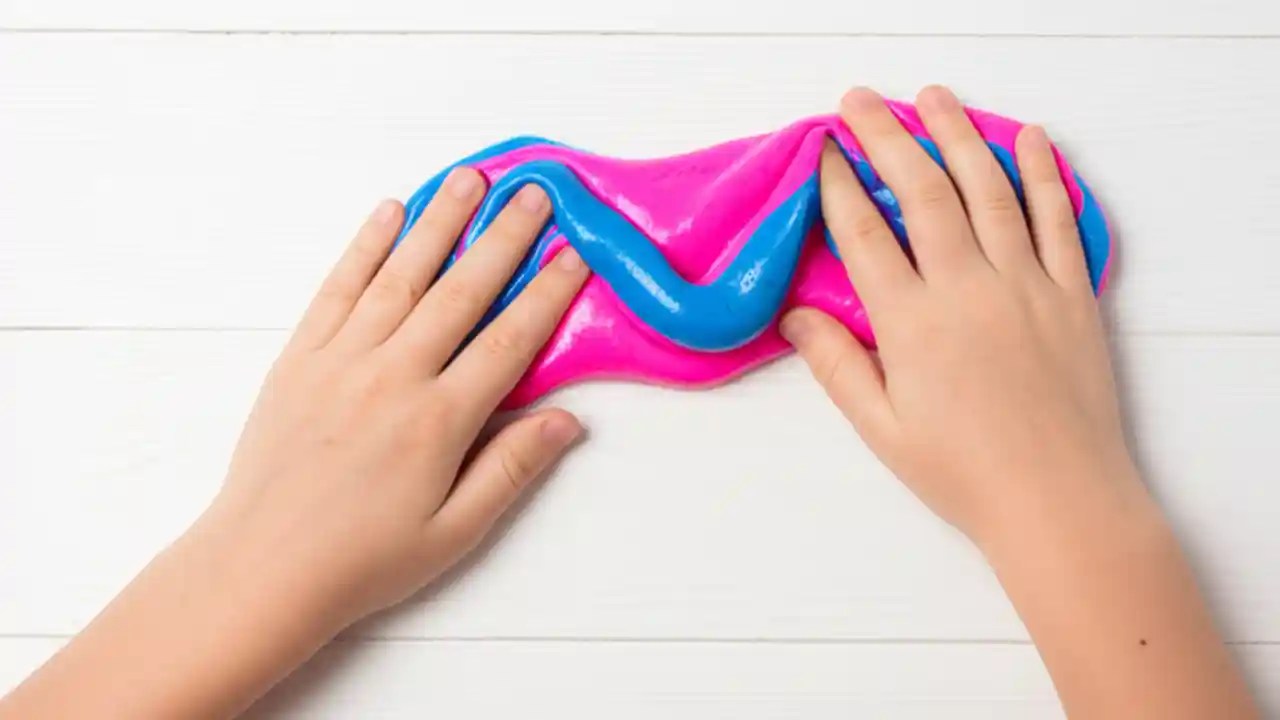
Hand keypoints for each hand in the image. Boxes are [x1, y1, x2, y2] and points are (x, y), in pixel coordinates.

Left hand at [207, 172, 589, 631]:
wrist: (262, 567)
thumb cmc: (364, 558)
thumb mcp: (455, 531)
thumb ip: (512, 468)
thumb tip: (569, 421)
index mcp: (439, 421)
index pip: (508, 342)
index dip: (546, 295)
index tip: (574, 256)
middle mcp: (393, 376)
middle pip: (460, 292)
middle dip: (503, 239)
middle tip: (534, 195)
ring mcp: (342, 359)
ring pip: (401, 275)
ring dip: (439, 222)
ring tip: (471, 179)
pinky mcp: (300, 357)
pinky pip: (338, 288)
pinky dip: (364, 247)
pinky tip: (388, 214)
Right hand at [781, 85, 1142, 547]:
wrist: (1060, 501)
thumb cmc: (962, 473)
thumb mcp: (881, 429)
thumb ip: (837, 365)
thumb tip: (795, 314)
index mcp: (912, 323)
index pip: (863, 234)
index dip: (837, 185)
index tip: (822, 150)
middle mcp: (968, 288)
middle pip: (922, 193)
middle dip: (887, 137)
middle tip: (860, 100)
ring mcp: (1026, 285)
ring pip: (988, 190)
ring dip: (957, 135)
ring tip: (933, 97)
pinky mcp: (1072, 294)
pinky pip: (1058, 220)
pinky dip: (1043, 174)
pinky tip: (1029, 138)